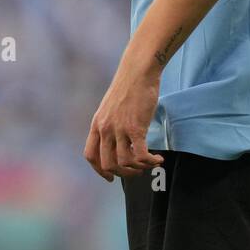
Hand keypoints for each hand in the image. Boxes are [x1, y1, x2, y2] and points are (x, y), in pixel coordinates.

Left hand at [84, 63, 164, 181]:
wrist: (138, 72)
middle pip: (107, 164)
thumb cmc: (129, 87)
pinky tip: (158, 159)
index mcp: (96, 124)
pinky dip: (150, 162)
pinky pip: (141, 155)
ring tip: (150, 163)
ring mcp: (119, 129)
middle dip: (123, 173)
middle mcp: (105, 129)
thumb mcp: (111, 107)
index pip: (90, 156)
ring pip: (125, 163)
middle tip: (137, 171)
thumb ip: (110, 124)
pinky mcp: (136, 128)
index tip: (112, 177)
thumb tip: (119, 141)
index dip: (100, 171)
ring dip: (139, 169)